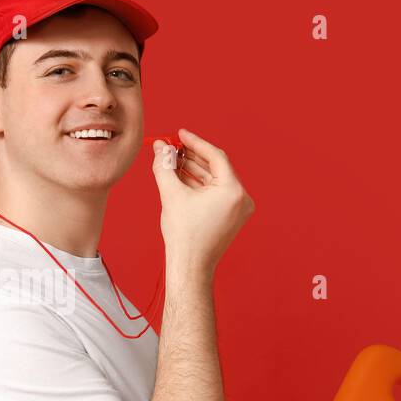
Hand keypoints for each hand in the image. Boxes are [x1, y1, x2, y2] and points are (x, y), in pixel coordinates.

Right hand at [151, 127, 254, 276]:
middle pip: (215, 167)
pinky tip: (180, 177)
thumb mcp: (171, 194)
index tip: (180, 134)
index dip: (195, 142)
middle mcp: (241, 198)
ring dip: (193, 170)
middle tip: (172, 147)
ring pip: (214, 181)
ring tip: (172, 161)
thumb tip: (159, 147)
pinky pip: (215, 193)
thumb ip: (164, 166)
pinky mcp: (230, 217)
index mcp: (233, 190)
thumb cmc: (184, 235)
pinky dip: (199, 185)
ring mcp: (237, 209)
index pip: (215, 156)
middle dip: (192, 157)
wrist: (190, 266)